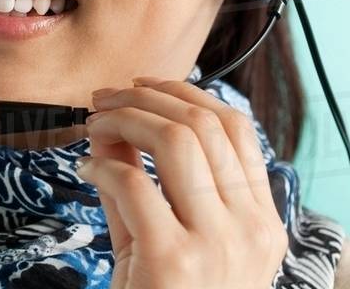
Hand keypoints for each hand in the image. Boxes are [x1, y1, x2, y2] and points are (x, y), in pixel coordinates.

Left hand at [78, 78, 287, 287]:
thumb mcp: (171, 239)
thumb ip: (149, 180)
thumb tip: (117, 122)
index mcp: (261, 223)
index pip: (236, 128)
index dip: (184, 93)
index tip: (142, 88)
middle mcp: (248, 230)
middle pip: (203, 124)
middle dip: (145, 97)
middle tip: (104, 100)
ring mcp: (215, 246)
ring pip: (175, 140)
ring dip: (124, 119)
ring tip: (94, 125)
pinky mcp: (172, 261)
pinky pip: (133, 183)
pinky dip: (102, 166)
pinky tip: (87, 172)